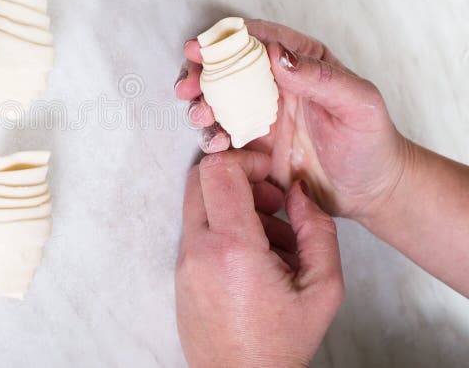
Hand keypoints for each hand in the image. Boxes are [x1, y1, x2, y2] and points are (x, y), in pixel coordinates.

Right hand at [175, 19, 408, 218]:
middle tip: (187, 85)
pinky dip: (211, 136)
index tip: (199, 49)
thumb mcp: (358, 105)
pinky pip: (222, 135)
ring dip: (201, 104)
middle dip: (200, 71)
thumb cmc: (372, 143)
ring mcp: (260, 114)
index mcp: (301, 61)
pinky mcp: (251, 145)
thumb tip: (276, 53)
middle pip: (226, 66)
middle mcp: (275, 83)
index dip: (223, 40)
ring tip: (201, 116)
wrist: (369, 193)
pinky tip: (215, 144)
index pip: (257, 39)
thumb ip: (320, 78)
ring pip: (217, 99)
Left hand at [176, 150, 343, 367]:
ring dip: (234, 205)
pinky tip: (256, 257)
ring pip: (199, 204)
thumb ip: (317, 230)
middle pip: (201, 178)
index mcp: (233, 247)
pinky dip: (223, 228)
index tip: (271, 174)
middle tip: (273, 202)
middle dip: (239, 178)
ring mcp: (184, 260)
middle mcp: (199, 249)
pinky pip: (198, 230)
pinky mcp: (180, 272)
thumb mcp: (322, 288)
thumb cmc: (280, 343)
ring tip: (274, 239)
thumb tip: (300, 191)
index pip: (219, 170)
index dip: (247, 160)